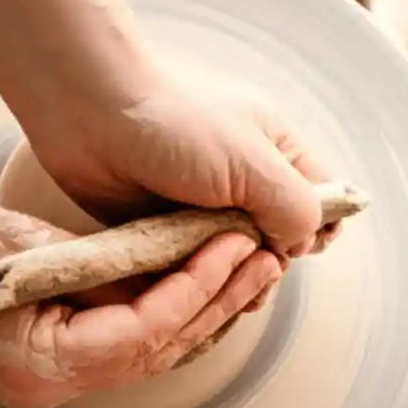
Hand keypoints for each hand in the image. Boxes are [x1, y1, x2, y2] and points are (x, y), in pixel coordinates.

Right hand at [0, 199, 280, 407]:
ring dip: (199, 311)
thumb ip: (107, 269)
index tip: (231, 249)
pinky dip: (164, 316)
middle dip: (213, 304)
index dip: (194, 290)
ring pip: (147, 354)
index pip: (143, 334)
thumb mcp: (33, 248)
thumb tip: (182, 272)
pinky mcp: (53, 366)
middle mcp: (49, 389)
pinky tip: (202, 284)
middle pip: (155, 353)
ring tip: (247, 269)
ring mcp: (51, 384)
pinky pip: (125, 346)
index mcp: (39, 367)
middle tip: (262, 261)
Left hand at [26, 74, 340, 257]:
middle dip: (270, 263)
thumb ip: (294, 206)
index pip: (320, 199)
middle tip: (255, 273)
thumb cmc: (175, 125)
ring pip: (231, 260)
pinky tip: (192, 292)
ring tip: (224, 286)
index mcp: (274, 151)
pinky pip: (189, 267)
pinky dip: (193, 282)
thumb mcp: (254, 162)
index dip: (318, 231)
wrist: (87, 116)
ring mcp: (200, 207)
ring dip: (232, 279)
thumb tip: (302, 246)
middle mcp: (241, 180)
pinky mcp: (161, 230)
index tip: (300, 249)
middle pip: (276, 238)